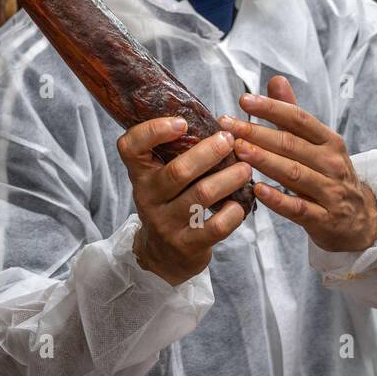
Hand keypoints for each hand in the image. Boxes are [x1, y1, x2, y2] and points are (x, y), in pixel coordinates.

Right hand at [116, 117, 250, 286]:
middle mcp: (148, 197)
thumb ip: (176, 151)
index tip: (182, 121)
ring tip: (246, 168)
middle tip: (229, 140)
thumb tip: (215, 118)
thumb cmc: (171, 203)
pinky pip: (215, 227)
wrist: (163, 256)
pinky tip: (241, 203)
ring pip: (201, 196)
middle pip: (178, 171)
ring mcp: (166, 223)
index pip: (130, 147)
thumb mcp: (161, 177)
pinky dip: (233, 212)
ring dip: (229, 178)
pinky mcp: (186, 245)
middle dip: (209, 152)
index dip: (153, 131)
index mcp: (140, 174)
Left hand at [219, 76, 376, 253]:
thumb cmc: (330, 176)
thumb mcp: (319, 145)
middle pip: (292, 144)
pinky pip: (298, 208)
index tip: (244, 100)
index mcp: (329, 141)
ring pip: (294, 173)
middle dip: (257, 132)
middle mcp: (331, 163)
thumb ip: (294, 115)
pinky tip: (257, 189)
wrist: (361, 220)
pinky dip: (278, 199)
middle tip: (228, 125)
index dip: (272, 108)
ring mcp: (330, 192)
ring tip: (238, 149)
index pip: (299, 119)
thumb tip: (276, 80)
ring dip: (265, 160)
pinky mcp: (324, 219)